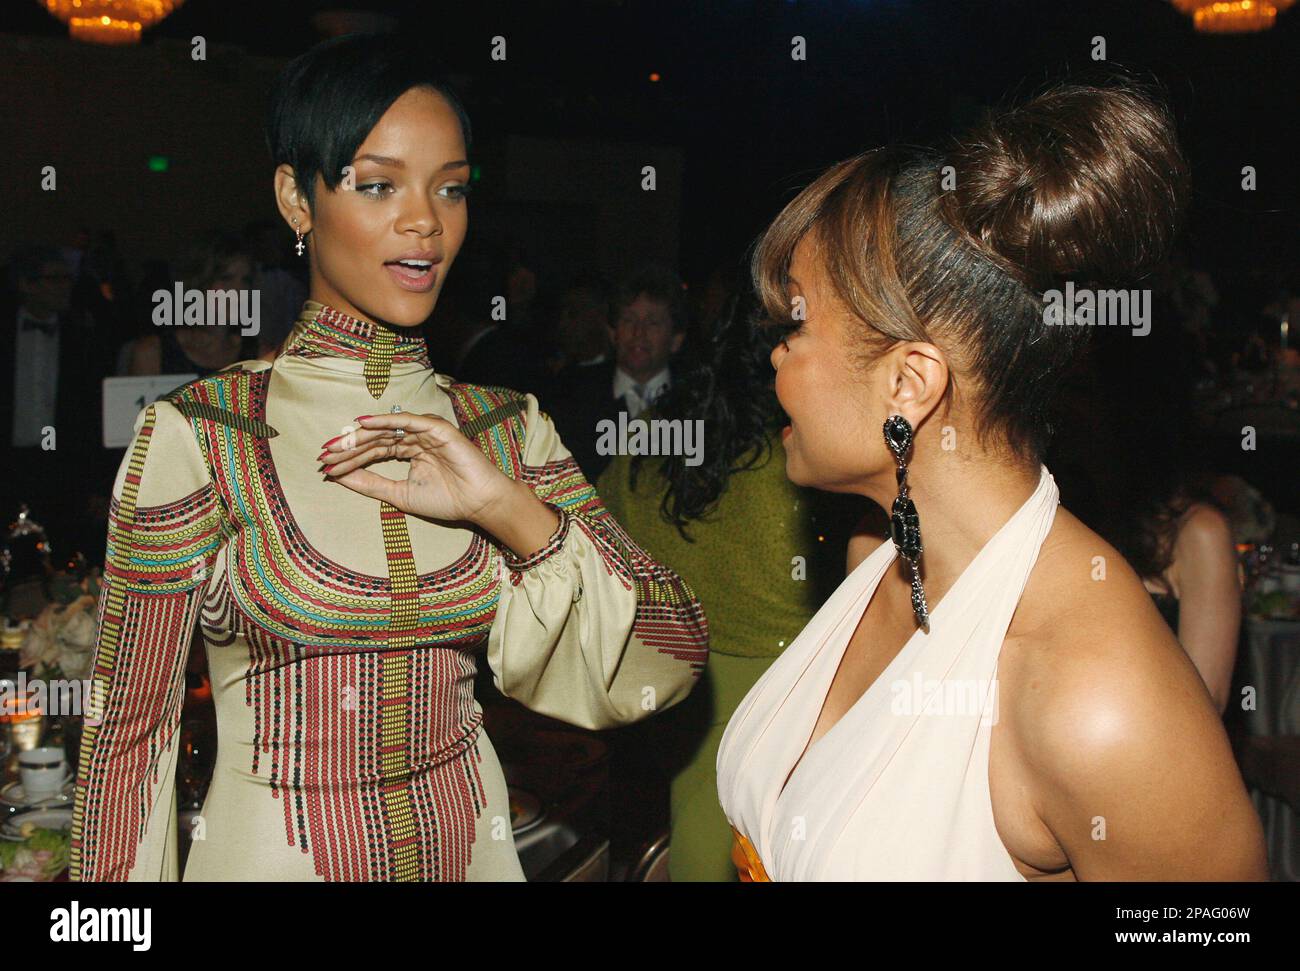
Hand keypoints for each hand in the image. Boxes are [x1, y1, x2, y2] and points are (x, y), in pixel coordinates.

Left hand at [317, 412, 515, 525]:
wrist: (478, 503)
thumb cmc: (447, 500)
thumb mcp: (399, 494)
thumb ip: (371, 484)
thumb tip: (339, 477)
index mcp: (408, 452)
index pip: (373, 451)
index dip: (349, 458)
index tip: (325, 466)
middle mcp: (414, 439)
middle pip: (375, 439)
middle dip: (349, 447)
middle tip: (324, 454)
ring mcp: (425, 432)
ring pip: (387, 430)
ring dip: (360, 437)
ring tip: (338, 445)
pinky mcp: (437, 428)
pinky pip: (407, 422)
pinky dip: (386, 421)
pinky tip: (363, 423)